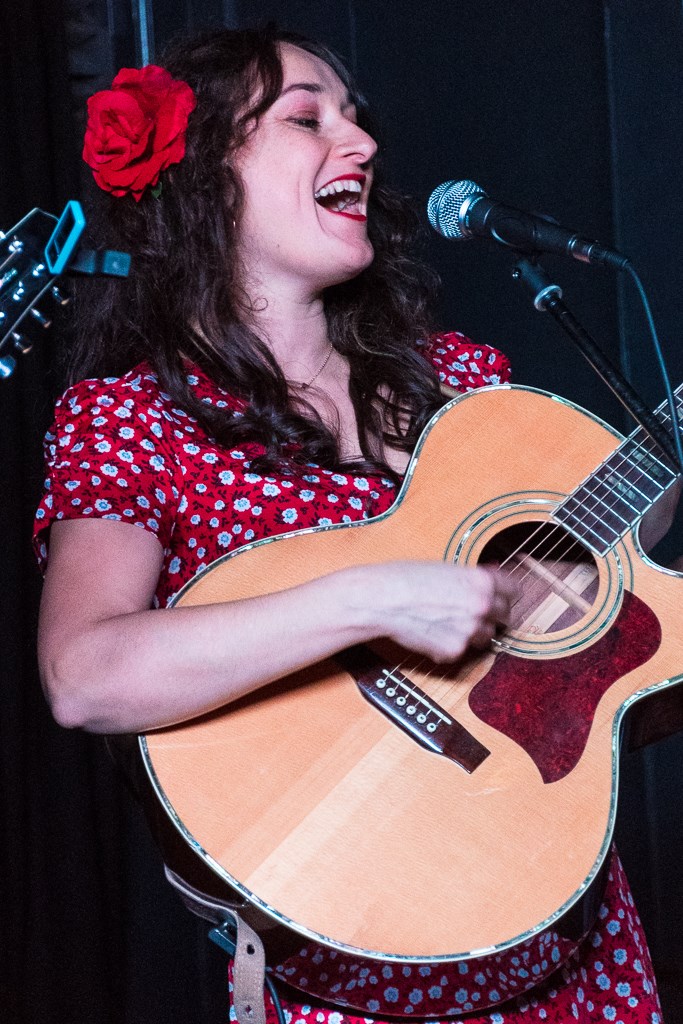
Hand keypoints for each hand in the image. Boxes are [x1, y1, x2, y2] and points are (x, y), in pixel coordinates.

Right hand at [364, 561, 518, 662]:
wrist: (382, 600)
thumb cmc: (406, 578)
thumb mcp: (447, 569)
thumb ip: (473, 579)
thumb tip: (492, 582)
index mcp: (483, 581)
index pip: (514, 590)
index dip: (505, 592)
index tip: (501, 596)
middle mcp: (483, 606)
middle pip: (505, 616)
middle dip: (493, 614)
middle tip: (473, 612)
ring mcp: (470, 631)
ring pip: (485, 636)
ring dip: (473, 632)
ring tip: (446, 620)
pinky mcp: (454, 651)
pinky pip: (461, 650)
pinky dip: (450, 645)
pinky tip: (431, 632)